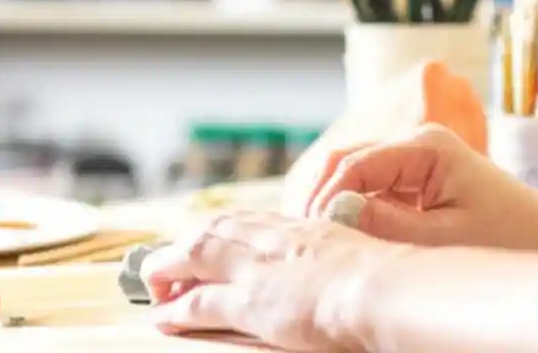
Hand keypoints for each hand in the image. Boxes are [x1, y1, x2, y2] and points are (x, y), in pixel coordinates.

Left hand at [140, 210, 402, 350]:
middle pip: (212, 231)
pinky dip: (175, 310)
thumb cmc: (382, 278)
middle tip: (169, 264)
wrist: (378, 288)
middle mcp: (270, 241)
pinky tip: (163, 318)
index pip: (246, 219)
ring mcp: (256, 269)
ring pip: (193, 258)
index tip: (207, 238)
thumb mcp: (354, 251)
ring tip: (154, 288)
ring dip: (168, 272)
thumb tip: (332, 265)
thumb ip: (333, 254)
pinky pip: (198, 303)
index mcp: (298, 228)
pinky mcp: (247, 302)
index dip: (220, 229)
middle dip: (184, 245)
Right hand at [305, 124, 537, 248]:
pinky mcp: (413, 179)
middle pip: (346, 161)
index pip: (356, 164)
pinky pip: (369, 190)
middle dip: (322, 198)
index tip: (313, 234)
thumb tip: (337, 212)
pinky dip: (353, 212)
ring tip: (321, 244)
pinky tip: (343, 239)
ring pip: (353, 175)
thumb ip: (389, 224)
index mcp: (426, 145)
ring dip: (335, 206)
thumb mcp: (446, 238)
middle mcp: (416, 143)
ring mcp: (413, 159)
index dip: (328, 197)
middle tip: (306, 241)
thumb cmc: (507, 235)